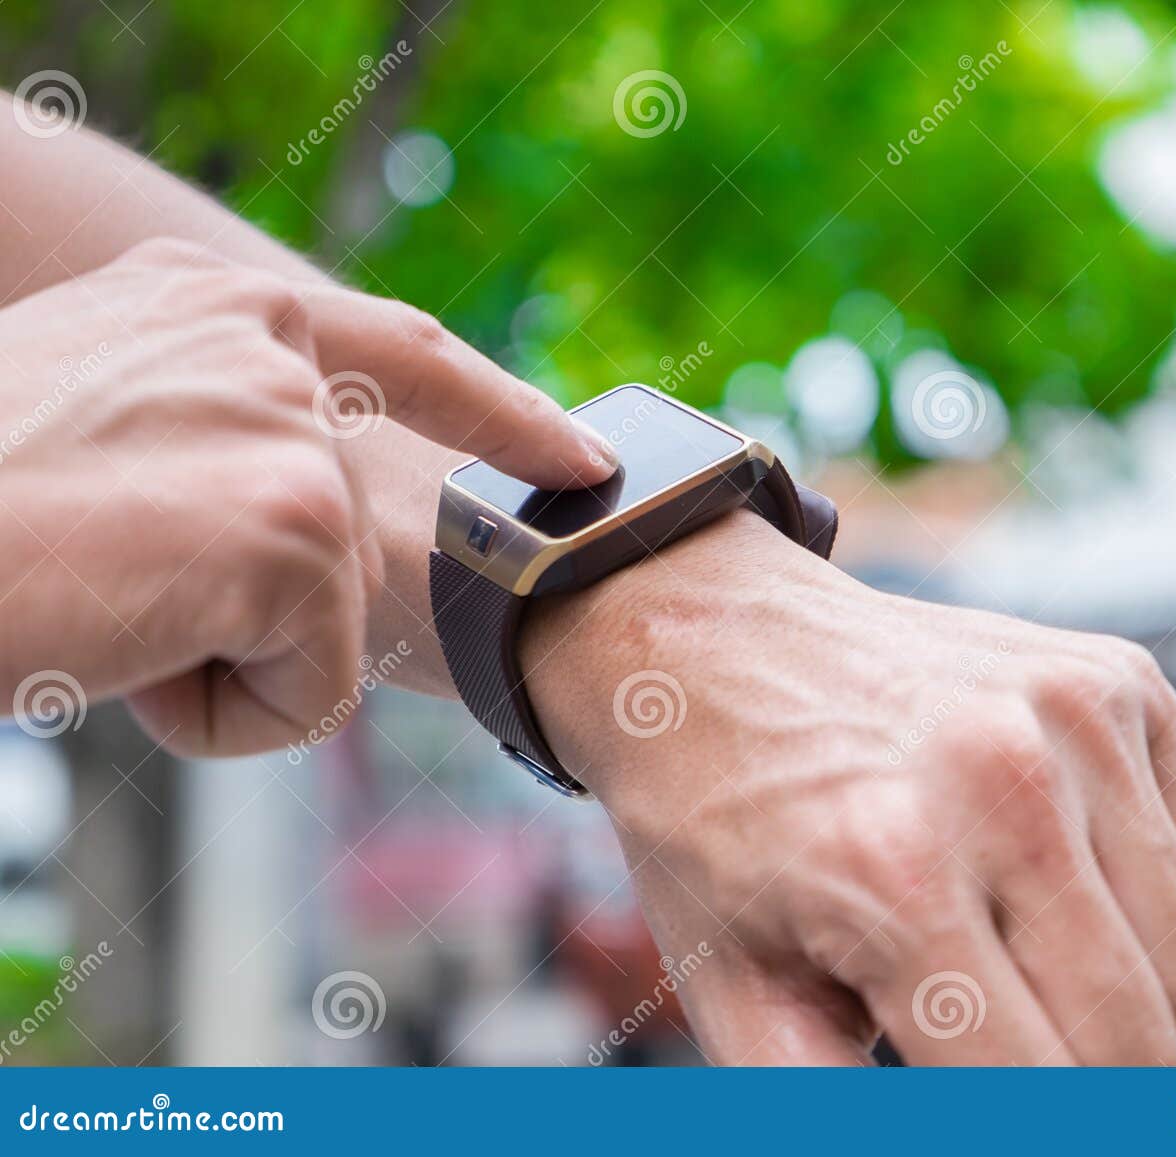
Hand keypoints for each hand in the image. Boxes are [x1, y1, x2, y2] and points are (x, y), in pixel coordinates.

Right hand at [0, 237, 614, 754]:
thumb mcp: (98, 412)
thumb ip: (209, 422)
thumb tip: (295, 497)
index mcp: (217, 305)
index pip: (407, 353)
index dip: (505, 415)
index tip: (585, 457)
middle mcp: (267, 348)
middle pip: (346, 547)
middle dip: (257, 612)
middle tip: (118, 583)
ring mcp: (290, 438)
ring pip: (319, 632)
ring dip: (213, 662)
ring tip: (94, 607)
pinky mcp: (294, 536)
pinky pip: (305, 697)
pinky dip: (217, 716)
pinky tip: (119, 654)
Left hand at [524, 510, 1175, 1064]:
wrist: (716, 639)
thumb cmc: (718, 818)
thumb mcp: (738, 992)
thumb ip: (832, 1110)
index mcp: (894, 874)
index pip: (1044, 1091)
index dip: (1026, 1121)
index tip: (983, 1086)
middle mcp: (1002, 782)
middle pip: (1144, 1040)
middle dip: (1074, 1071)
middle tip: (987, 1029)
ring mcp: (1075, 718)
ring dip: (1121, 989)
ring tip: (1011, 941)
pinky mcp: (1123, 681)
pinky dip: (1144, 904)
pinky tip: (1044, 865)